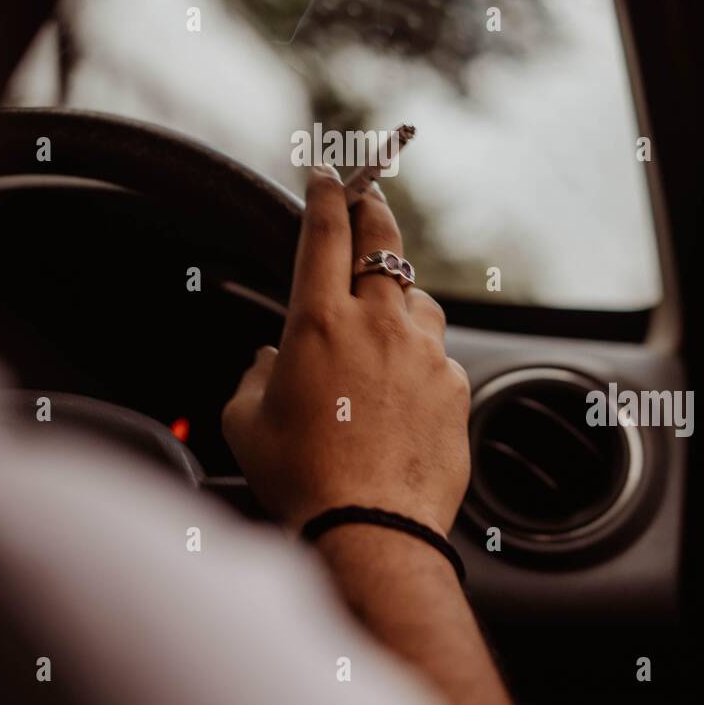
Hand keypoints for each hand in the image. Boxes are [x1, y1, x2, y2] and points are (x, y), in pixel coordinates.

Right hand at [223, 166, 471, 534]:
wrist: (370, 530)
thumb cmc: (300, 480)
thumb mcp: (246, 422)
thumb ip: (256, 374)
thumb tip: (270, 360)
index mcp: (319, 322)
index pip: (326, 231)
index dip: (326, 193)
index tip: (327, 173)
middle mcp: (378, 324)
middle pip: (384, 241)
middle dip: (374, 208)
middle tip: (369, 191)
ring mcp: (424, 352)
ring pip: (418, 298)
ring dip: (400, 293)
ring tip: (384, 313)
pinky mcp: (456, 385)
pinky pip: (437, 353)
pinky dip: (419, 357)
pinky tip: (403, 387)